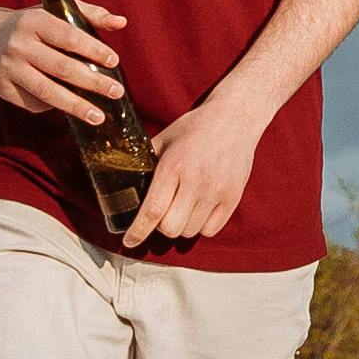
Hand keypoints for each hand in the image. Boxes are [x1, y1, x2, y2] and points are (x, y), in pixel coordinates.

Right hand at [0, 0, 130, 123]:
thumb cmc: (34, 24)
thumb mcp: (57, 11)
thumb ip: (91, 14)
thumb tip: (121, 22)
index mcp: (35, 21)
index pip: (69, 37)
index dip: (93, 50)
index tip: (114, 62)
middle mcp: (18, 44)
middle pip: (61, 68)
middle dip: (92, 82)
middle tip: (116, 92)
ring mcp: (8, 68)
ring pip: (46, 91)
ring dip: (75, 106)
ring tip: (98, 117)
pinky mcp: (2, 88)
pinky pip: (33, 103)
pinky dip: (53, 106)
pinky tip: (69, 107)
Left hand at [124, 92, 268, 250]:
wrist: (235, 118)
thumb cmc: (195, 127)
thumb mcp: (165, 138)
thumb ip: (145, 160)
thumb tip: (123, 180)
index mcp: (174, 166)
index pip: (152, 211)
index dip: (138, 231)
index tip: (129, 240)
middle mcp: (196, 181)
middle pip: (170, 228)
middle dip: (160, 226)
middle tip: (161, 214)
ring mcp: (217, 191)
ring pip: (190, 231)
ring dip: (181, 226)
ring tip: (181, 209)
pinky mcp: (233, 197)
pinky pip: (211, 230)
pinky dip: (200, 226)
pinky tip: (198, 211)